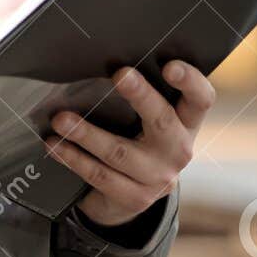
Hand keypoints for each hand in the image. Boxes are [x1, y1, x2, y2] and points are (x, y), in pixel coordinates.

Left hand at [45, 61, 215, 228]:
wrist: (130, 194)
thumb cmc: (137, 139)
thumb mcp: (149, 120)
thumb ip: (141, 96)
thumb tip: (103, 58)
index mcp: (187, 123)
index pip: (201, 99)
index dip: (190, 82)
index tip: (169, 66)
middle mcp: (179, 150)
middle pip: (162, 119)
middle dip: (141, 95)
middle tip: (120, 74)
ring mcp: (158, 178)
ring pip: (119, 152)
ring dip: (87, 133)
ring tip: (61, 118)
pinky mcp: (134, 198)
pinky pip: (99, 175)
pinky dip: (74, 158)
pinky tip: (55, 145)